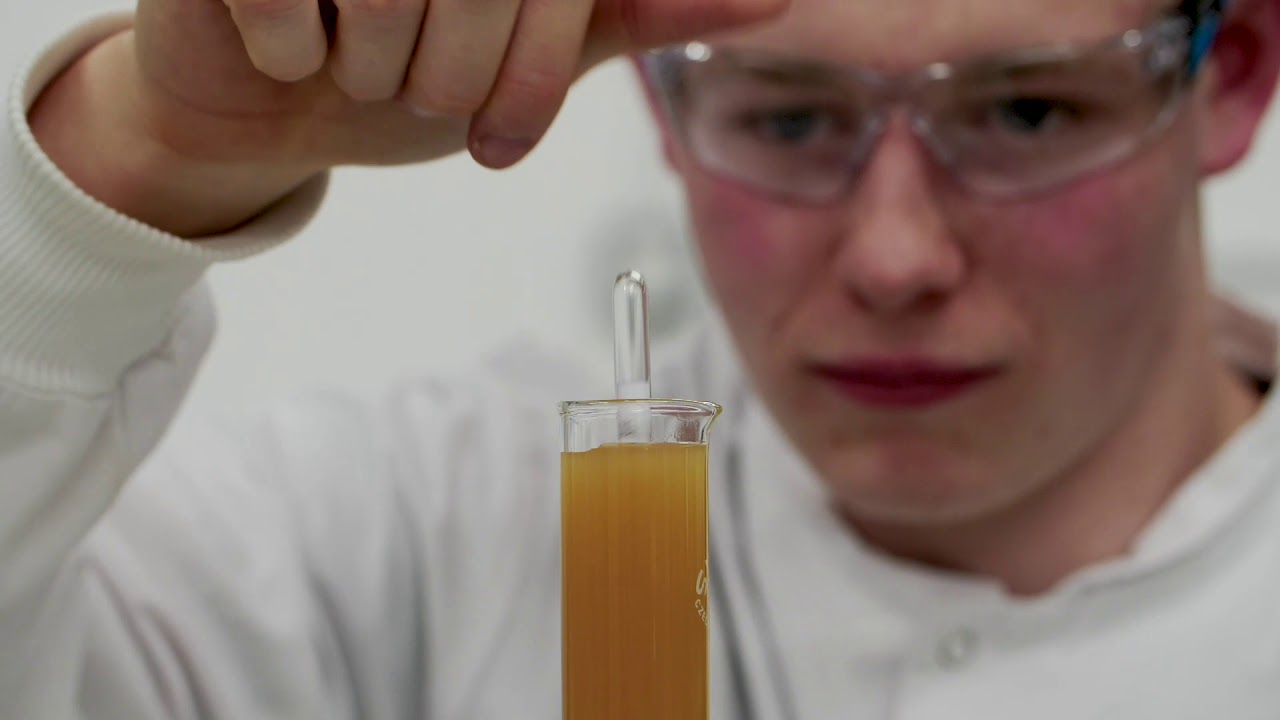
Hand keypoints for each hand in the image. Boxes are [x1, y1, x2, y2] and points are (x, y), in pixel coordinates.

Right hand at [30, 0, 787, 235]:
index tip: (499, 132)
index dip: (532, 71)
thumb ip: (637, 12)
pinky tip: (284, 49)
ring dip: (373, 70)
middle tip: (418, 96)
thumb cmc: (413, 69)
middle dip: (453, 81)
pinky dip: (289, 56)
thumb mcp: (540, 49)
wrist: (271, 100)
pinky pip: (286, 4)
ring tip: (352, 65)